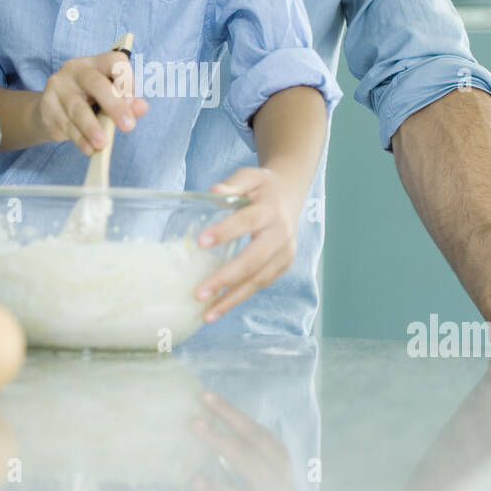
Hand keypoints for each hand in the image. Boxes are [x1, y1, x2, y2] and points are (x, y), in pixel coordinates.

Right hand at [36, 51, 147, 155]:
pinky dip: (79, 138)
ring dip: (92, 128)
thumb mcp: (109, 99)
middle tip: (128, 126)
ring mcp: (58, 87)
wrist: (52, 110)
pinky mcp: (47, 106)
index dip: (126, 79)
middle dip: (114, 106)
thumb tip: (141, 108)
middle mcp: (75, 70)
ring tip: (103, 143)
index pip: (113, 61)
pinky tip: (90, 148)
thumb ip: (127, 102)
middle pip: (95, 83)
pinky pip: (66, 124)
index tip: (132, 100)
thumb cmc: (88, 101)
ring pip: (78, 108)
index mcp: (95, 63)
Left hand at [195, 166, 299, 322]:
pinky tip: (220, 307)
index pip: (247, 221)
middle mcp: (281, 234)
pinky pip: (261, 283)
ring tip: (208, 314)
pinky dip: (240, 297)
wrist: (290, 194)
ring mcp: (285, 253)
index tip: (201, 242)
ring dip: (232, 298)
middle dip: (226, 279)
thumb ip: (233, 184)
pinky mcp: (283, 265)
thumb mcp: (249, 176)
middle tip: (200, 293)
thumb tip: (212, 192)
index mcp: (270, 209)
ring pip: (258, 280)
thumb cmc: (262, 186)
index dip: (225, 232)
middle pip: (253, 260)